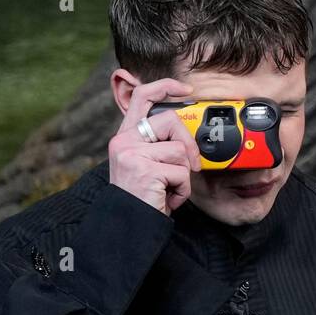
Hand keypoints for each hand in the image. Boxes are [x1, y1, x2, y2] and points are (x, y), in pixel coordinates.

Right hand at [108, 77, 202, 215]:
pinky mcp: (145, 170)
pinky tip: (168, 199)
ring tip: (169, 189)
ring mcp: (132, 155)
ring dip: (183, 175)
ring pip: (179, 150)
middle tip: (191, 165)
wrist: (128, 226)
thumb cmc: (141, 199)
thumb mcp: (145, 165)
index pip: (141, 96)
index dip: (165, 87)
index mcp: (124, 137)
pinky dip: (182, 190)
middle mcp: (124, 142)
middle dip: (188, 144)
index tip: (186, 90)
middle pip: (170, 121)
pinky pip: (181, 173)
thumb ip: (158, 145)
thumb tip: (187, 135)